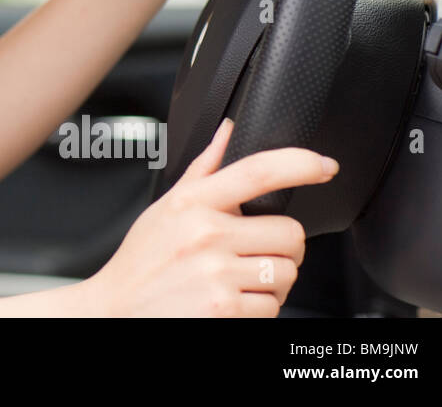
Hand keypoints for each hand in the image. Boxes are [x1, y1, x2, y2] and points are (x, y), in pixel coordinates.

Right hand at [79, 117, 339, 316]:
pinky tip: (230, 302)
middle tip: (255, 253)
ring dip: (271, 282)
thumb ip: (203, 170)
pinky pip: (271, 307)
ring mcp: (216, 275)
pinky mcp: (224, 310)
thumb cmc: (142, 260)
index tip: (324, 166)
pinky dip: (257, 309)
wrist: (117, 310)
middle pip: (290, 233)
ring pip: (286, 274)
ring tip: (238, 280)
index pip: (256, 172)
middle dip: (282, 247)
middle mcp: (205, 235)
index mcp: (192, 203)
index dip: (299, 164)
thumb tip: (227, 132)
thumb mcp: (165, 209)